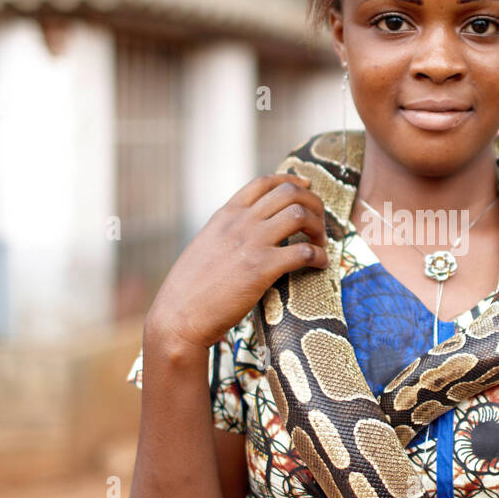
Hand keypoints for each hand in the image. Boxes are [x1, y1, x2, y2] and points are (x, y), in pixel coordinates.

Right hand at [146, 173, 329, 356]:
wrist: (178, 316)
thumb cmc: (190, 290)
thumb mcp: (205, 247)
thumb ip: (226, 234)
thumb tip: (245, 234)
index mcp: (225, 216)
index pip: (263, 183)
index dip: (291, 181)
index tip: (307, 187)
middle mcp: (239, 223)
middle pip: (288, 193)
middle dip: (312, 203)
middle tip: (319, 223)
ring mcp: (251, 243)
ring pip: (299, 215)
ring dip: (318, 226)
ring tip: (319, 243)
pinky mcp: (262, 268)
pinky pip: (304, 251)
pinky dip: (319, 256)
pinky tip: (320, 264)